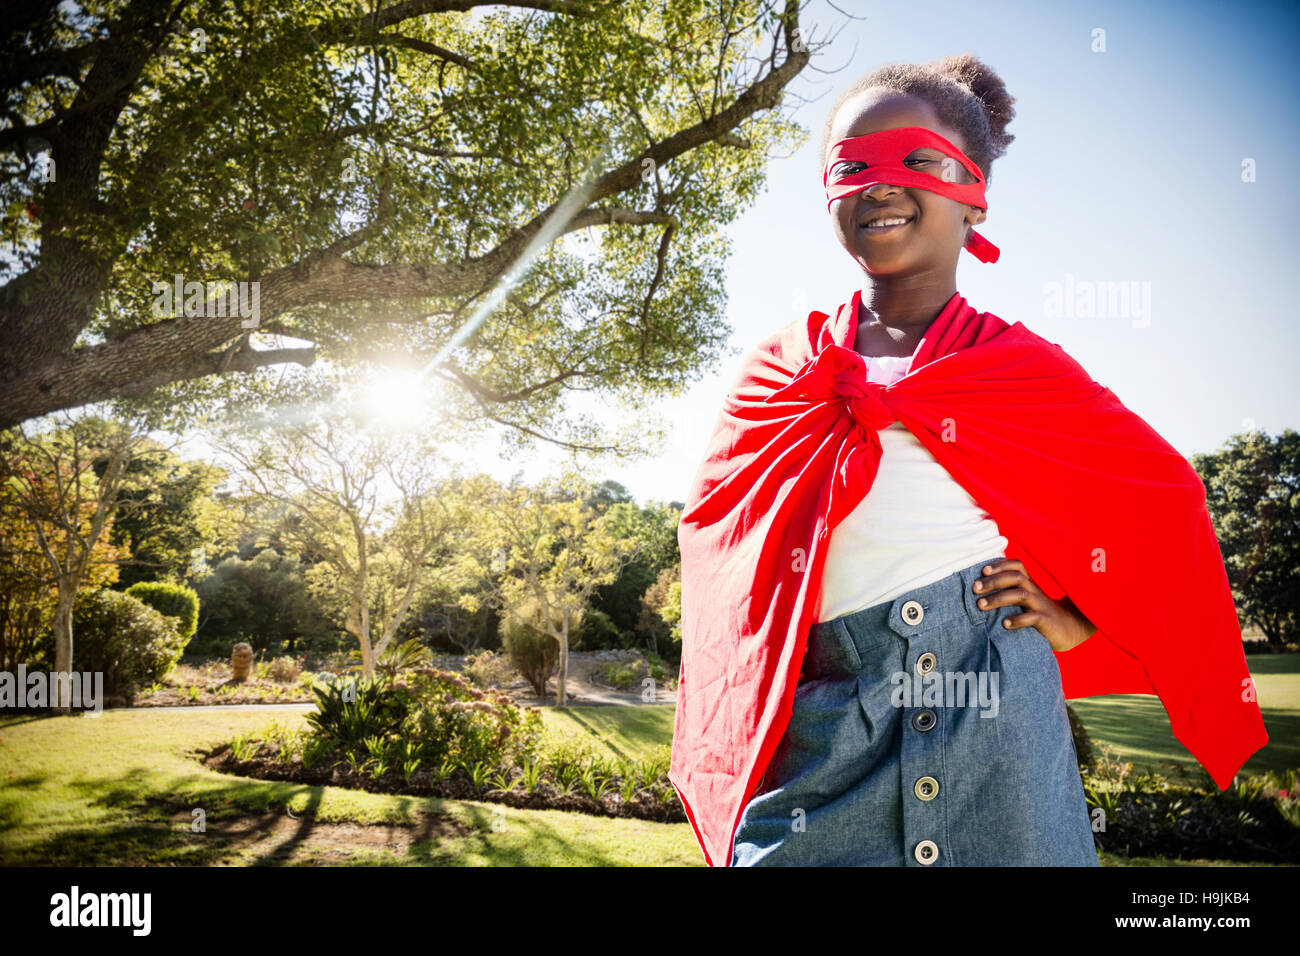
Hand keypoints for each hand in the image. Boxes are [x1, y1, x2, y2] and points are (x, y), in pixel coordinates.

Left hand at [971, 558, 1096, 652]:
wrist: (1070, 629)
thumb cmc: (1039, 613)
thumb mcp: (1025, 600)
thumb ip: (1008, 593)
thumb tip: (979, 591)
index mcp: (1029, 584)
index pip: (1017, 566)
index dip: (1000, 565)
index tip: (983, 571)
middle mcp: (1035, 591)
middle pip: (1015, 578)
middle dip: (993, 581)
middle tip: (975, 589)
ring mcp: (1041, 605)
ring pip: (1021, 595)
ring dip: (998, 598)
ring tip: (981, 605)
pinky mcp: (1046, 621)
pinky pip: (1033, 617)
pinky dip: (1018, 619)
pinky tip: (1005, 624)